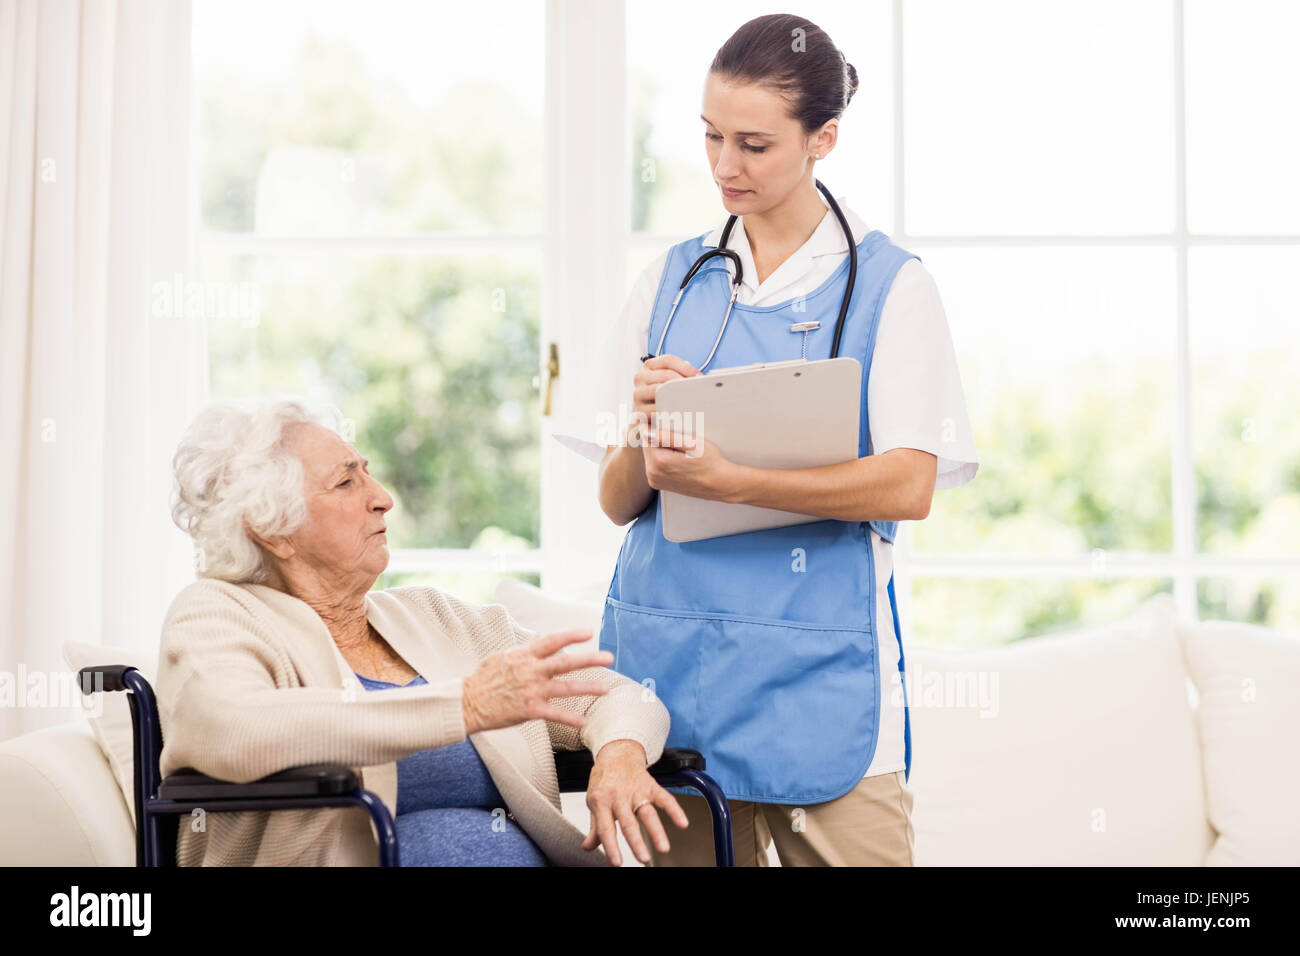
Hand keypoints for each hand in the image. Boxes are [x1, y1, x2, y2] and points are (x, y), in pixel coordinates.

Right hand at [461, 630, 612, 734]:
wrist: (467, 702)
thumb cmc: (484, 678)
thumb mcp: (503, 656)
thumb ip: (525, 647)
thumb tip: (541, 636)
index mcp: (524, 655)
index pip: (552, 641)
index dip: (571, 635)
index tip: (589, 632)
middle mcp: (531, 670)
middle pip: (565, 662)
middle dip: (589, 659)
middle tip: (609, 657)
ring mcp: (531, 690)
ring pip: (565, 688)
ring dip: (588, 687)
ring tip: (606, 689)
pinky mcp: (529, 710)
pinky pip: (555, 714)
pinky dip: (570, 718)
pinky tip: (584, 722)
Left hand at [582, 740, 688, 865]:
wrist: (616, 753)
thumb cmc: (604, 780)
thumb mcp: (593, 801)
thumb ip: (594, 827)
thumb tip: (588, 847)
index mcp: (601, 801)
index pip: (605, 828)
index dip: (611, 846)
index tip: (617, 863)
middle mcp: (619, 797)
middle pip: (628, 822)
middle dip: (636, 842)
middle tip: (643, 858)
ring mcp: (636, 791)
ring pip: (647, 813)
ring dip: (656, 831)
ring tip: (663, 847)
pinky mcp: (651, 785)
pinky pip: (664, 798)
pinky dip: (675, 810)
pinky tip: (682, 823)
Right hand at [629, 355, 698, 442]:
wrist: (644, 420)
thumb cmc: (661, 399)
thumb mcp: (668, 382)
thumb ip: (680, 375)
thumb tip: (698, 377)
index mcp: (649, 367)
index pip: (668, 360)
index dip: (685, 367)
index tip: (698, 376)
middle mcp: (640, 378)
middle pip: (665, 375)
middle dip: (683, 383)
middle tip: (697, 391)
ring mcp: (637, 395)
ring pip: (660, 391)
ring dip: (678, 398)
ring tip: (691, 403)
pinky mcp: (637, 412)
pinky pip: (656, 410)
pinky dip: (669, 413)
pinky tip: (680, 416)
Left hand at [641, 422, 741, 500]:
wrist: (719, 484)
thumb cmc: (710, 462)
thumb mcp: (692, 443)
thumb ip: (667, 436)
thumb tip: (646, 431)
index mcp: (659, 461)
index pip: (646, 435)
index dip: (656, 427)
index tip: (671, 428)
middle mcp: (652, 474)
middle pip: (646, 446)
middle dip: (657, 439)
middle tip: (679, 439)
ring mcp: (654, 481)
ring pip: (650, 455)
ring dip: (660, 449)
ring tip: (680, 450)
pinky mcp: (658, 484)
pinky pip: (654, 465)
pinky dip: (662, 459)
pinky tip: (677, 460)